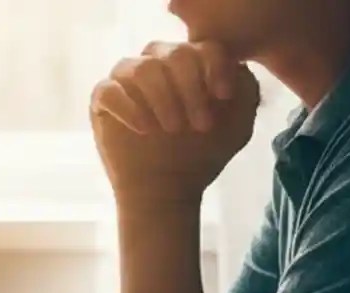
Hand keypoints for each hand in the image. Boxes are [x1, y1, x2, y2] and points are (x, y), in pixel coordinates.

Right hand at [91, 42, 259, 203]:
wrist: (168, 190)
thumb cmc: (201, 154)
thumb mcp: (237, 124)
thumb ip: (246, 90)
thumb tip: (236, 67)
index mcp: (189, 64)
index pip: (202, 45)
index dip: (215, 66)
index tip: (224, 96)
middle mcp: (157, 65)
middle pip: (172, 52)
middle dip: (190, 86)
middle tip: (200, 124)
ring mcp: (127, 82)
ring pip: (139, 67)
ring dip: (162, 97)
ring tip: (173, 129)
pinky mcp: (102, 101)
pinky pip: (108, 89)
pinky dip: (127, 107)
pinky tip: (144, 129)